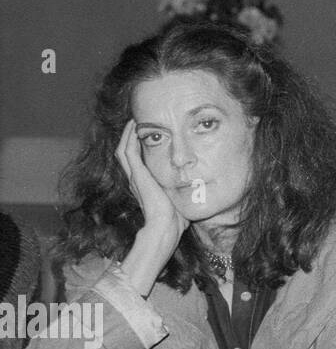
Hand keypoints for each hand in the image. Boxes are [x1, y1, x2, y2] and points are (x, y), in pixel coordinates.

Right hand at [115, 120, 186, 285]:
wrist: (165, 228)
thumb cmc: (175, 219)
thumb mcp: (178, 199)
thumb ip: (183, 190)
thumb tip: (198, 187)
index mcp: (144, 184)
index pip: (137, 160)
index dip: (139, 146)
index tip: (149, 132)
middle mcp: (136, 179)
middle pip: (127, 151)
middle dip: (131, 136)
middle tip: (137, 121)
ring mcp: (135, 177)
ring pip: (123, 149)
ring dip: (127, 133)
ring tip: (134, 120)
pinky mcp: (137, 175)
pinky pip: (127, 151)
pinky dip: (129, 137)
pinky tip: (134, 126)